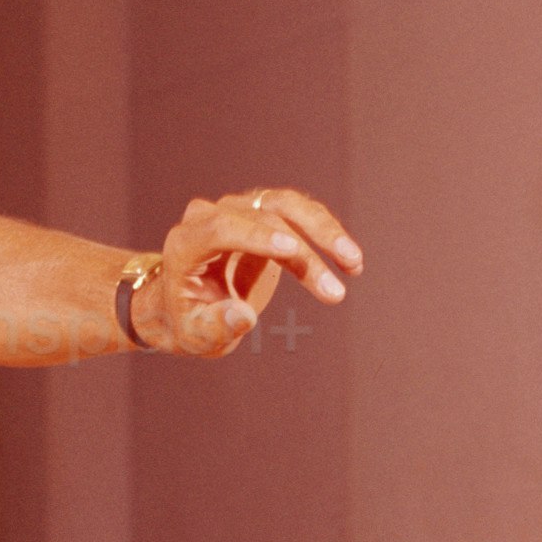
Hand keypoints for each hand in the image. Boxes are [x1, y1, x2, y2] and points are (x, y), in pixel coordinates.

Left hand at [143, 182, 360, 356]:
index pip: (222, 228)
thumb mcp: (195, 335)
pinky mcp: (263, 212)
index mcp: (187, 243)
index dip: (256, 236)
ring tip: (354, 264)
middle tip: (335, 292)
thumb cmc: (188, 321)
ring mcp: (238, 209)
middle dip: (303, 254)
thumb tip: (243, 315)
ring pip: (287, 206)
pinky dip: (325, 234)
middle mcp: (211, 217)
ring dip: (324, 232)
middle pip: (263, 219)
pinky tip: (350, 262)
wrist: (187, 303)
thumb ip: (214, 326)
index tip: (290, 250)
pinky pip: (299, 213)